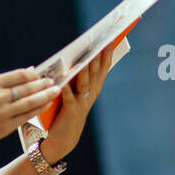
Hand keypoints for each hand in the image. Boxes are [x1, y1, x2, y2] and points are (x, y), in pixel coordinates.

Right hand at [0, 68, 60, 153]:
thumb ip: (5, 83)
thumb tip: (29, 71)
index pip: (20, 75)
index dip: (34, 74)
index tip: (42, 74)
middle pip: (28, 87)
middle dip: (44, 84)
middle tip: (54, 82)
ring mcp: (2, 112)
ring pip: (30, 102)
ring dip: (45, 96)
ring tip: (55, 91)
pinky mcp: (5, 126)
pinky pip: (27, 116)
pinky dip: (39, 109)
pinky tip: (46, 104)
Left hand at [40, 41, 118, 163]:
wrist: (64, 138)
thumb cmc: (68, 109)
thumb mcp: (77, 91)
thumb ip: (79, 74)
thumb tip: (78, 54)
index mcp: (94, 86)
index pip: (103, 66)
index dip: (107, 52)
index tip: (110, 37)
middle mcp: (91, 93)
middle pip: (96, 71)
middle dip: (98, 56)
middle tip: (100, 41)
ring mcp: (83, 103)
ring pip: (85, 83)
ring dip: (84, 71)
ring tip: (84, 59)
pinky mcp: (71, 112)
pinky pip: (69, 99)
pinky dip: (66, 91)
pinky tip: (63, 83)